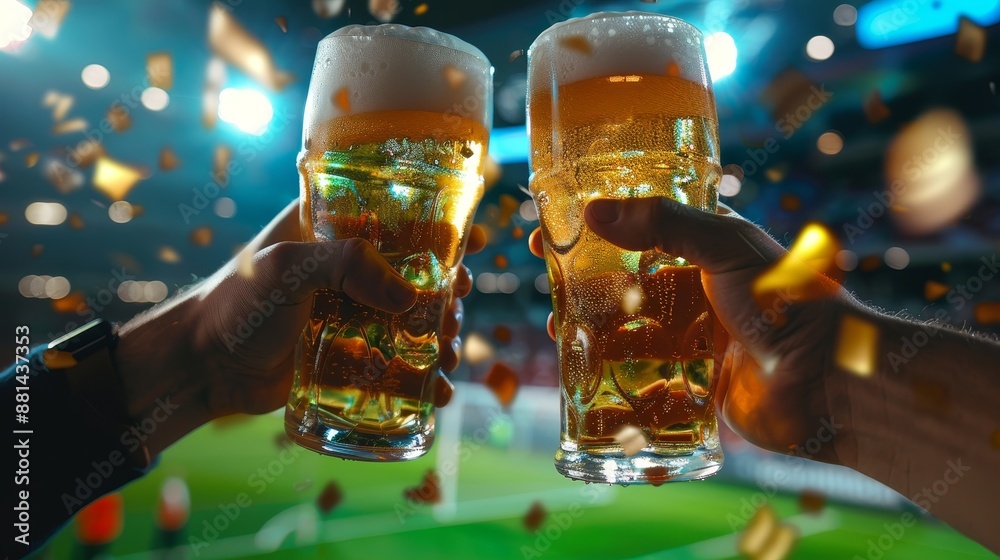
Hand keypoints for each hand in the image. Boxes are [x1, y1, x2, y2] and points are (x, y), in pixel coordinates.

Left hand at [114, 199, 483, 455]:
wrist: (202, 367)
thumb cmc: (235, 303)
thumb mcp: (287, 269)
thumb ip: (345, 266)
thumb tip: (410, 297)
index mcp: (332, 232)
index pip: (396, 220)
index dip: (439, 229)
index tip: (473, 240)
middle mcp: (347, 272)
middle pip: (416, 276)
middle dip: (446, 294)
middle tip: (455, 308)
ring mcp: (351, 316)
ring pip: (412, 323)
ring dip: (439, 338)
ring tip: (447, 355)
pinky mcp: (348, 357)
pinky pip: (395, 364)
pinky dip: (421, 378)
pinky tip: (439, 392)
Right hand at [530, 195, 853, 463]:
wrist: (826, 382)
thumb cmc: (785, 301)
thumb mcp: (724, 247)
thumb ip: (664, 224)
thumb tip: (593, 212)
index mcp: (708, 247)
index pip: (640, 227)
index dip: (597, 226)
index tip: (551, 229)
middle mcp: (699, 290)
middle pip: (627, 281)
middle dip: (587, 284)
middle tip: (548, 286)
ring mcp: (696, 337)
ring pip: (629, 331)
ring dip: (593, 331)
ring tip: (560, 334)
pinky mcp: (695, 383)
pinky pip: (646, 379)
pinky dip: (616, 379)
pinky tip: (587, 378)